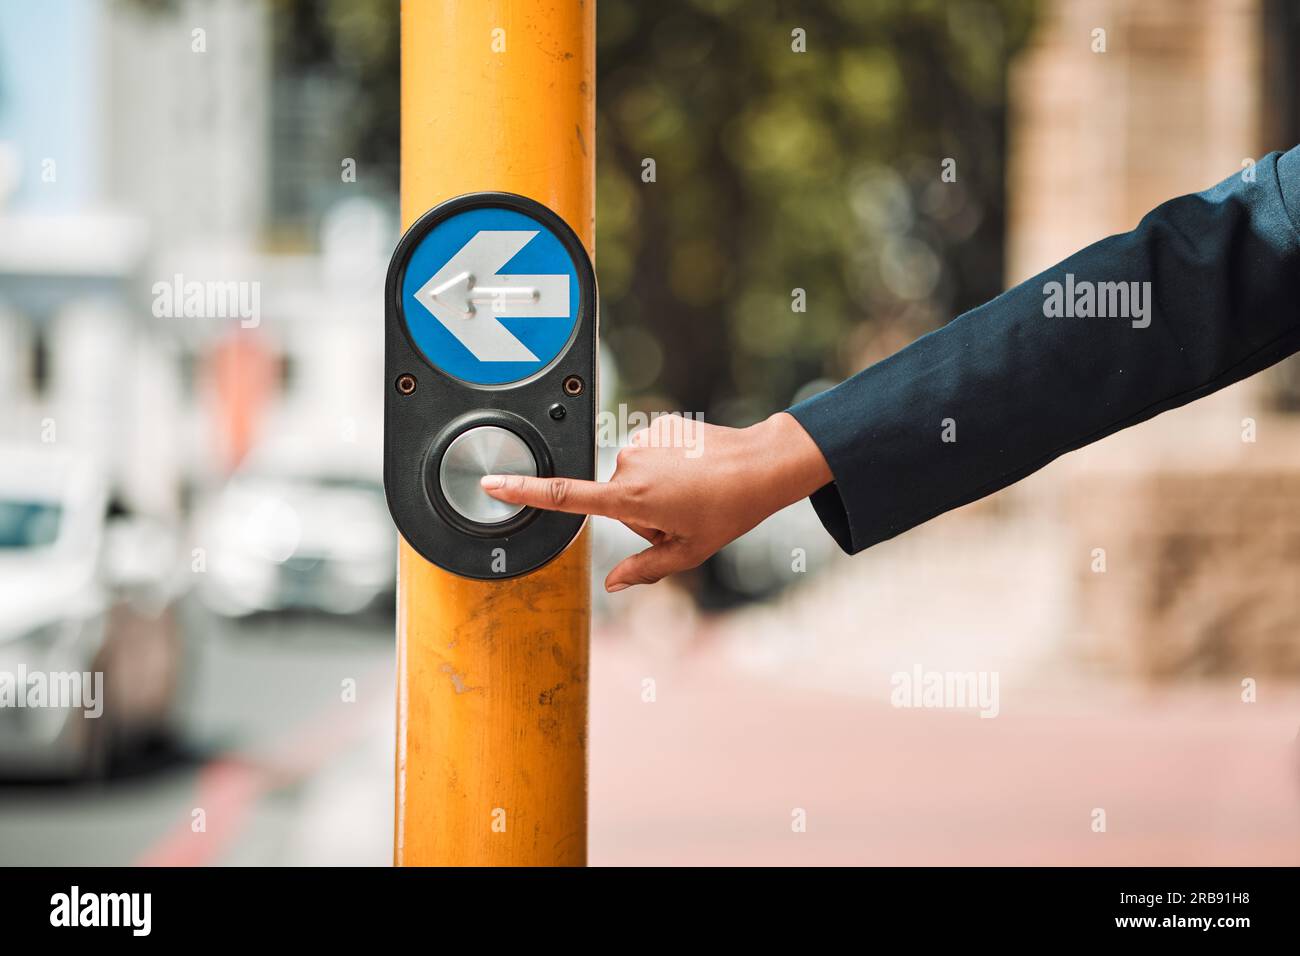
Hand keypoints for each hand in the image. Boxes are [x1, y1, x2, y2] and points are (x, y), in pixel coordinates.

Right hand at [480, 412, 832, 590]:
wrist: (760, 465)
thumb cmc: (727, 510)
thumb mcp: (687, 553)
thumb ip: (643, 570)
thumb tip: (611, 584)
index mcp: (630, 498)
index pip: (565, 497)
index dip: (524, 491)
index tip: (491, 482)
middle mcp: (629, 464)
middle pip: (614, 497)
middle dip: (640, 511)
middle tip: (679, 513)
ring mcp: (643, 440)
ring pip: (633, 475)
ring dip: (654, 488)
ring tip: (690, 491)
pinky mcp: (658, 423)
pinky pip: (649, 452)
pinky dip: (666, 464)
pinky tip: (694, 470)